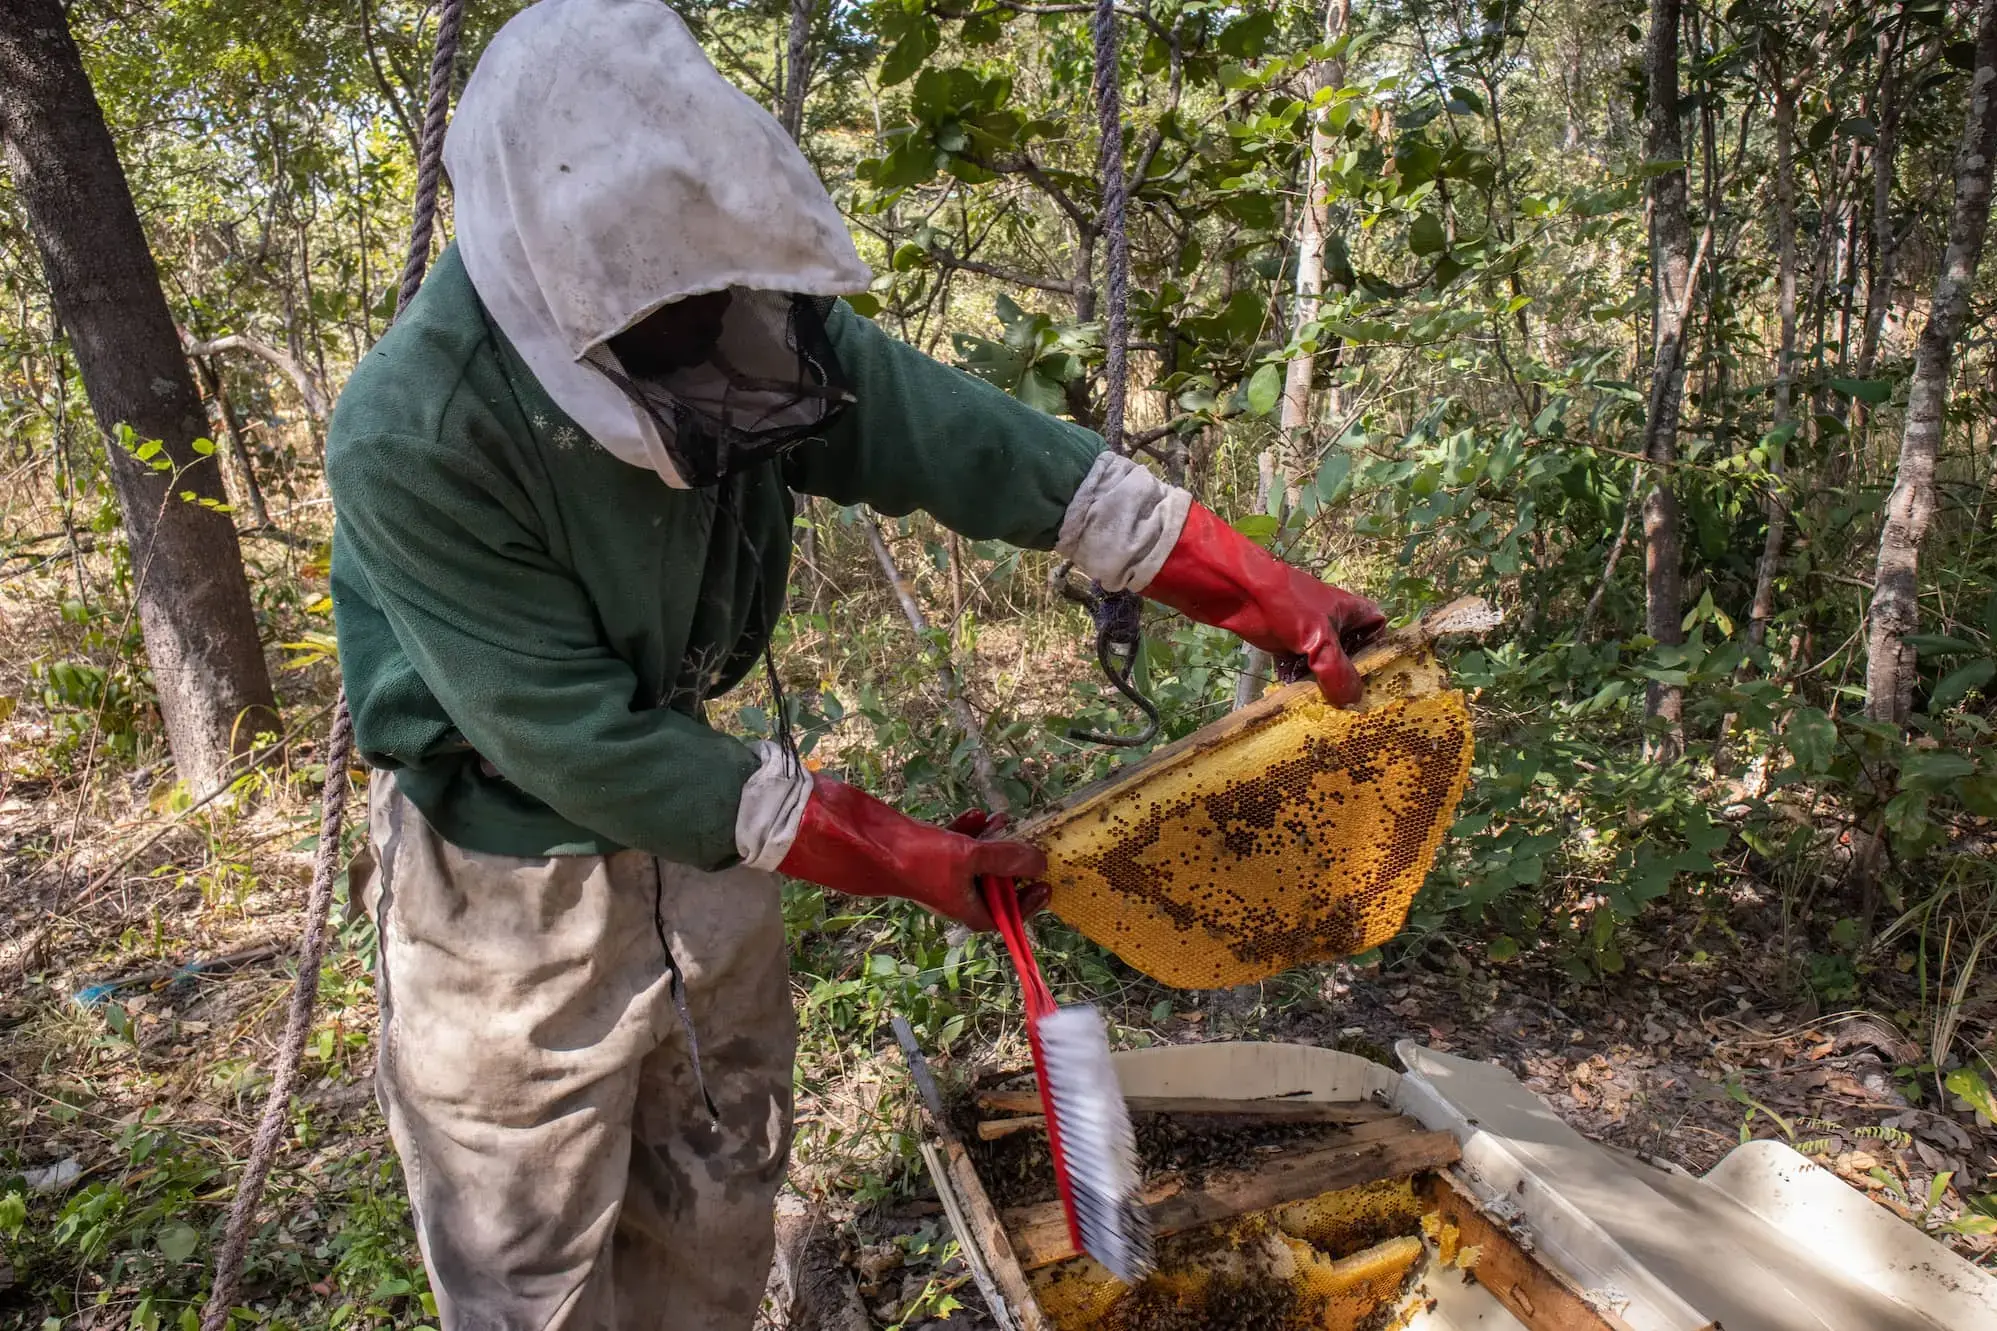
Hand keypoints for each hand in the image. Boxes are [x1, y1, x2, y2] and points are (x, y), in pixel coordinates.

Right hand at [777, 776, 1047, 929]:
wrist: (867, 841)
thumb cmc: (916, 858)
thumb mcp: (970, 856)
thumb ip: (1007, 858)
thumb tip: (1039, 861)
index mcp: (963, 908)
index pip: (1003, 917)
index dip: (1026, 906)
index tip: (1045, 887)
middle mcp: (952, 894)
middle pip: (992, 887)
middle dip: (1011, 865)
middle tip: (1031, 848)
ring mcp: (938, 872)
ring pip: (975, 861)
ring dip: (992, 842)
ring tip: (1004, 819)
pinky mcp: (926, 851)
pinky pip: (955, 843)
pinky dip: (968, 830)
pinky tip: (977, 813)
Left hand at [1142, 502, 1384, 704]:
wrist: (1231, 589)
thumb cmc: (1282, 605)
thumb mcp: (1318, 640)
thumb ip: (1338, 672)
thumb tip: (1353, 702)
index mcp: (1348, 610)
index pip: (1377, 628)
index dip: (1377, 649)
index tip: (1371, 676)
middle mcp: (1330, 619)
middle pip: (1348, 651)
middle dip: (1344, 675)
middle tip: (1344, 701)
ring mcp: (1304, 630)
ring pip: (1320, 660)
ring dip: (1318, 680)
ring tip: (1317, 702)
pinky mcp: (1281, 640)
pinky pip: (1296, 664)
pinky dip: (1294, 676)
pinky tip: (1290, 692)